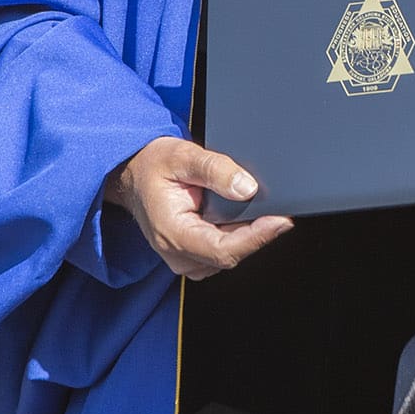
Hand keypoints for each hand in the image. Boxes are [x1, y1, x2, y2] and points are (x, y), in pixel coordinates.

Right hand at [105, 135, 291, 280]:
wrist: (132, 174)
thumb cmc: (151, 166)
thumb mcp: (181, 155)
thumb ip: (215, 169)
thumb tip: (247, 188)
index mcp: (172, 233)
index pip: (223, 250)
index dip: (257, 237)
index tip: (281, 220)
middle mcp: (177, 253)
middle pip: (231, 254)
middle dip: (259, 233)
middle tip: (283, 208)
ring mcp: (184, 258)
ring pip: (230, 255)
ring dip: (250, 235)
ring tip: (263, 209)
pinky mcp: (192, 255)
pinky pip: (224, 251)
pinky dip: (239, 235)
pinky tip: (246, 217)